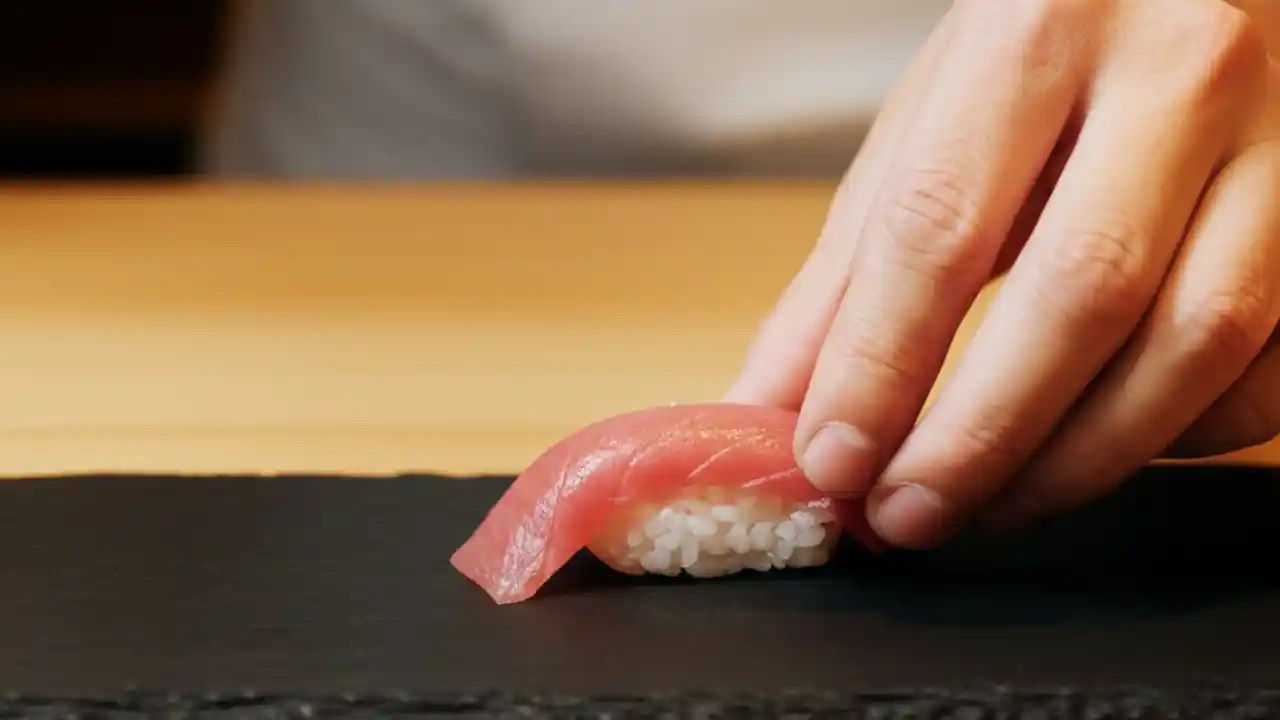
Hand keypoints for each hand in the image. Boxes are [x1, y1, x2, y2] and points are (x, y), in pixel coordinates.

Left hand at [727, 0, 1279, 547]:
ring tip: (988, 504)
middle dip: (978, 438)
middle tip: (905, 514)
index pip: (942, 226)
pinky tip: (1102, 447)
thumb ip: (851, 269)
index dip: (878, 365)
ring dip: (1076, 459)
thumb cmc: (1049, 44)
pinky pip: (1268, 365)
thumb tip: (777, 407)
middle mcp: (1177, 70)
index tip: (833, 462)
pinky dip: (1181, 435)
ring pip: (1193, 342)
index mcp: (1039, 27)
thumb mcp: (932, 123)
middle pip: (1078, 294)